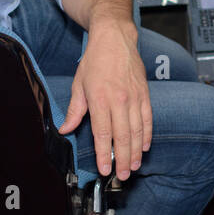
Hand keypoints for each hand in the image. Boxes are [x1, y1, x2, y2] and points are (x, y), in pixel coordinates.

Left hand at [59, 19, 152, 180]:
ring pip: (138, 130)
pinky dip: (147, 134)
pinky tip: (145, 146)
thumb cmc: (95, 61)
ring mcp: (135, 97)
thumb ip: (75, 110)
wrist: (115, 39)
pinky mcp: (145, 94)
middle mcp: (119, 100)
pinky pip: (148, 119)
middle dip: (123, 159)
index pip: (103, 134)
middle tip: (123, 175)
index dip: (104, 154)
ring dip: (137, 151)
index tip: (105, 169)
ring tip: (134, 166)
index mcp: (99, 99)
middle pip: (123, 136)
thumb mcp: (78, 84)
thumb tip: (65, 129)